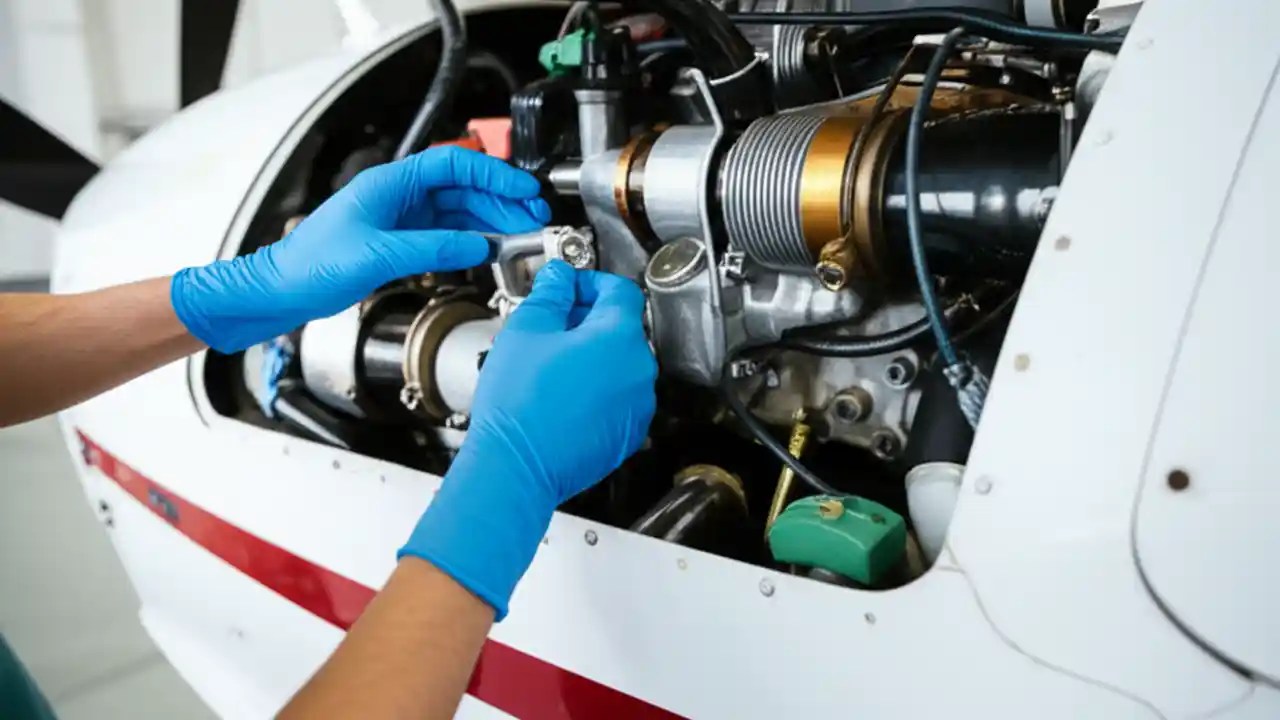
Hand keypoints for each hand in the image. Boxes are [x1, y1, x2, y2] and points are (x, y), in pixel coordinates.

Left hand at [171, 147, 549, 352]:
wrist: (279, 291)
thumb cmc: (309, 266)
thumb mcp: (377, 255)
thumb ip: (432, 247)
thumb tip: (477, 244)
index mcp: (389, 184)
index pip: (453, 165)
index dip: (492, 174)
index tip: (521, 191)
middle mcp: (397, 196)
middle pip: (462, 187)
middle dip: (500, 200)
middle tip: (531, 217)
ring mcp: (400, 219)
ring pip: (457, 212)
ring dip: (490, 221)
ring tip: (519, 234)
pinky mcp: (398, 242)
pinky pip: (445, 234)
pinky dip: (470, 241)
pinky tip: (488, 249)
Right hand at [400, 260, 656, 618]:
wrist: (517, 466)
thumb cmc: (520, 404)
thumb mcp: (527, 329)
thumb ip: (550, 293)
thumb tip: (560, 277)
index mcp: (620, 337)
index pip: (620, 290)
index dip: (590, 283)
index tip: (568, 289)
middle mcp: (640, 371)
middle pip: (621, 328)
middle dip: (588, 322)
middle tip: (551, 329)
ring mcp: (638, 406)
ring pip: (620, 365)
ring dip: (593, 358)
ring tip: (551, 367)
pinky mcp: (628, 433)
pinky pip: (618, 399)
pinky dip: (597, 391)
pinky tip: (563, 396)